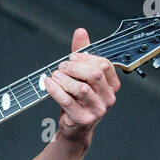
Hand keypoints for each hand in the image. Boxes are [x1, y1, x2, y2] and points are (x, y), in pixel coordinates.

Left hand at [43, 28, 118, 145]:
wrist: (75, 128)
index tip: (72, 58)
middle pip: (94, 75)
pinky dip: (55, 90)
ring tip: (54, 75)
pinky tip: (47, 83)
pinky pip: (68, 102)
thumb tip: (81, 31)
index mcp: (112, 84)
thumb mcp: (81, 74)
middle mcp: (109, 97)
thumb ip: (82, 53)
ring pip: (81, 89)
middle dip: (74, 67)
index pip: (104, 64)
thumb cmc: (78, 99)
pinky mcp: (83, 119)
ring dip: (64, 79)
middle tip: (61, 67)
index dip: (86, 58)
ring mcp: (98, 110)